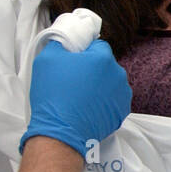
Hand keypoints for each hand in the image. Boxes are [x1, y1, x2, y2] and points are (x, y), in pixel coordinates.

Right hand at [20, 39, 131, 154]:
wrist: (61, 131)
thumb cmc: (54, 95)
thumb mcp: (47, 58)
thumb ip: (60, 43)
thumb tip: (66, 39)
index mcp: (103, 58)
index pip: (97, 45)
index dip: (84, 51)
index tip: (72, 61)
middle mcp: (118, 74)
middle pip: (105, 64)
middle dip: (92, 69)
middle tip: (74, 80)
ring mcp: (122, 94)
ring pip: (110, 82)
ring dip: (99, 85)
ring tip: (80, 96)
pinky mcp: (121, 112)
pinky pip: (113, 100)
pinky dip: (103, 101)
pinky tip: (88, 107)